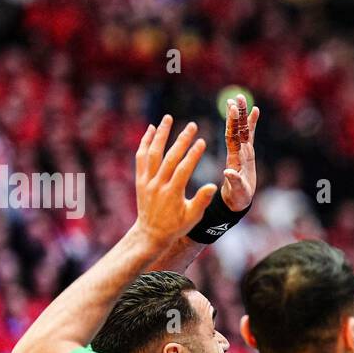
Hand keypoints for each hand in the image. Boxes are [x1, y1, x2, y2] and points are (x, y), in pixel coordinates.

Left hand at [134, 115, 217, 243]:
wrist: (150, 234)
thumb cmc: (175, 227)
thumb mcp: (192, 218)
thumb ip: (201, 201)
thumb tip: (213, 186)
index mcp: (172, 193)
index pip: (183, 169)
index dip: (193, 155)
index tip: (202, 141)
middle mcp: (157, 185)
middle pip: (169, 157)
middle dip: (181, 140)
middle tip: (192, 125)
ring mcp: (147, 181)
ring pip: (153, 153)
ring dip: (160, 134)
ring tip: (168, 118)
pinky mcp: (140, 179)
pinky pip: (141, 157)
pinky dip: (145, 142)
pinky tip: (151, 129)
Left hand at [220, 95, 260, 211]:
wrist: (237, 201)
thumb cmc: (236, 198)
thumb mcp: (236, 191)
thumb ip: (233, 181)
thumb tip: (227, 172)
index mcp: (234, 159)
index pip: (232, 137)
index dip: (233, 123)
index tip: (232, 108)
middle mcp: (238, 152)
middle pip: (237, 129)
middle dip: (237, 114)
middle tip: (236, 97)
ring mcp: (243, 151)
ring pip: (243, 130)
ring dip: (243, 114)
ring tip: (242, 98)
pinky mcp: (248, 153)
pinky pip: (250, 135)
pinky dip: (252, 123)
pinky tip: (254, 111)